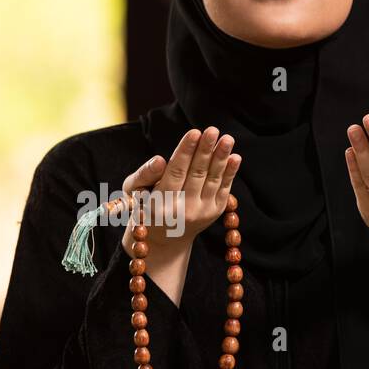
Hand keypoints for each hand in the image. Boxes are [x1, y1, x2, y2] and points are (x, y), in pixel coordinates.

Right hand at [120, 126, 240, 261]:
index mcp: (160, 204)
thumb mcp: (133, 191)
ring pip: (212, 180)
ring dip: (221, 158)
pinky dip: (230, 173)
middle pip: (196, 174)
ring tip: (227, 139)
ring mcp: (201, 212)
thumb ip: (144, 174)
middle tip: (212, 130)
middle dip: (205, 151)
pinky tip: (235, 157)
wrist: (165, 238)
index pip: (175, 173)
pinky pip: (223, 189)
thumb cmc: (145, 205)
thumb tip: (160, 160)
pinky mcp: (214, 212)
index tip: (194, 132)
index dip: (186, 152)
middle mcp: (183, 210)